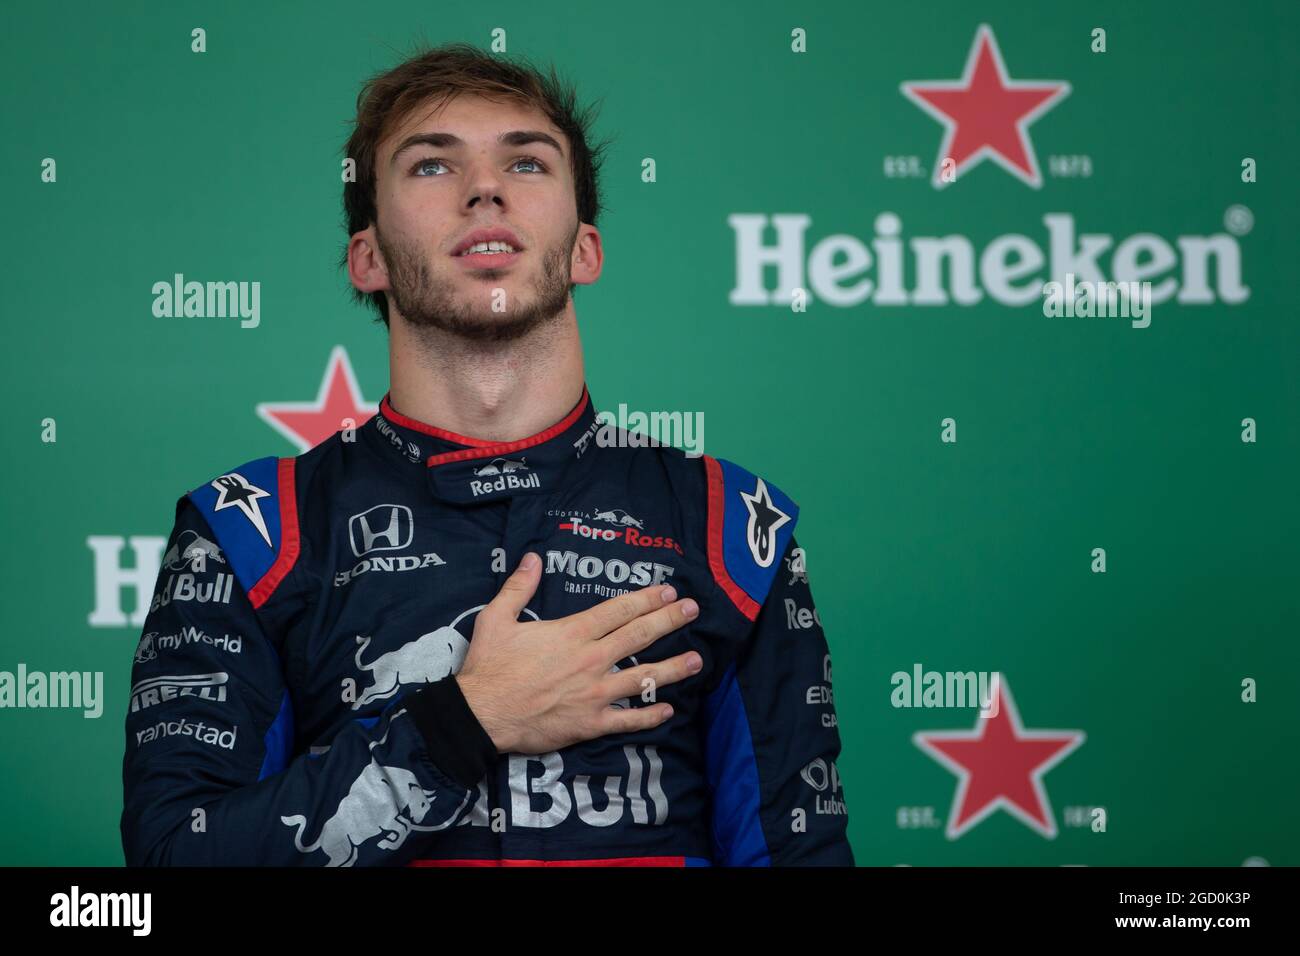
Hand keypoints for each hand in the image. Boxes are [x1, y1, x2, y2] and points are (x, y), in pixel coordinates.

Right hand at [454, 552, 700, 753]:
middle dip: (670, 620)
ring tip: (697, 660)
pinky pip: (628, 721)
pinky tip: (669, 710)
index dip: (647, 598)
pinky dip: (650, 716)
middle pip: (639, 636)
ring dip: (673, 668)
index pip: (619, 610)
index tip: (669, 590)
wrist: (481, 715)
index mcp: (573, 633)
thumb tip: (534, 558)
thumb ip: (519, 587)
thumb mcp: (496, 618)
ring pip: (643, 678)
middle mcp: (591, 660)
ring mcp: (594, 694)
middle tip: (693, 610)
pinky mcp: (590, 723)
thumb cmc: (489, 666)